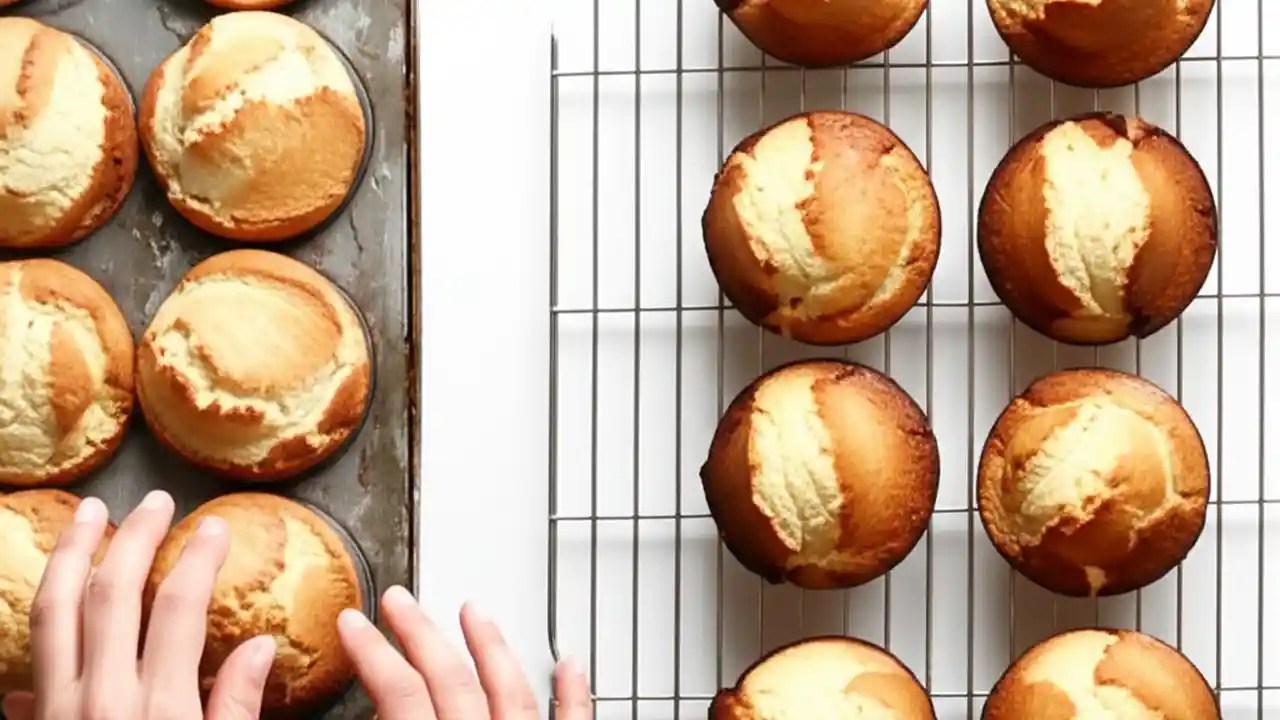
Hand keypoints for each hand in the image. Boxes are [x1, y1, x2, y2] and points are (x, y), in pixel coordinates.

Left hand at [1, 490, 275, 719]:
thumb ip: (237, 707)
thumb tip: (260, 647)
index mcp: (160, 707)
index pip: (179, 608)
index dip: (198, 558)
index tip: (214, 528)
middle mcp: (103, 696)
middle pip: (112, 594)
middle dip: (134, 537)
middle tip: (156, 503)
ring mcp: (58, 705)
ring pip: (56, 610)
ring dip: (72, 552)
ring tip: (87, 512)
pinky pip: (31, 647)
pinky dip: (46, 606)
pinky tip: (58, 582)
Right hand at [338, 588, 591, 718]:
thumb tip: (370, 706)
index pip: (400, 695)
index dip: (372, 654)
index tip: (352, 624)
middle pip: (452, 681)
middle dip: (421, 633)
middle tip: (398, 599)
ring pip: (511, 692)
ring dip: (491, 646)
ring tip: (473, 609)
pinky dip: (573, 693)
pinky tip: (570, 663)